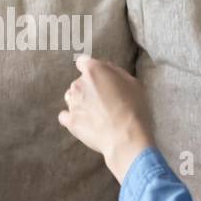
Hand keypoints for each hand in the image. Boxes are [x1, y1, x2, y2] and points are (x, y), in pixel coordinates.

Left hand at [57, 53, 153, 182]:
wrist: (126, 138)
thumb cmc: (134, 109)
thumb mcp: (133, 83)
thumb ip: (116, 72)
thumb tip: (107, 69)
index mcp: (94, 70)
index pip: (83, 62)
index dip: (92, 70)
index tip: (99, 78)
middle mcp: (79, 84)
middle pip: (79, 82)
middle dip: (89, 88)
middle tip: (105, 100)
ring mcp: (72, 103)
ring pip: (71, 97)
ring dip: (80, 102)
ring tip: (96, 113)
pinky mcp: (70, 121)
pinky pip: (65, 115)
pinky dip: (72, 118)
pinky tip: (84, 122)